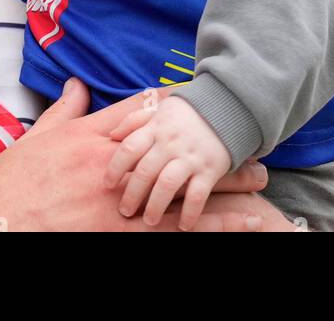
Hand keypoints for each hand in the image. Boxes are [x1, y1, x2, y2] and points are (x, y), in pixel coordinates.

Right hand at [0, 78, 276, 231]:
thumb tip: (78, 84)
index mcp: (91, 136)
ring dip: (223, 191)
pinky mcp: (118, 230)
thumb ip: (64, 110)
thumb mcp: (37, 137)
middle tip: (249, 148)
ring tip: (259, 190)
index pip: (141, 112)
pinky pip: (171, 229)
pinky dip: (204, 227)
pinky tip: (232, 228)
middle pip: (173, 150)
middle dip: (212, 149)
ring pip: (182, 190)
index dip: (172, 108)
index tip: (199, 106)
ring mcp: (118, 199)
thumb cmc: (13, 182)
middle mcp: (111, 163)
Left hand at [104, 94, 232, 229]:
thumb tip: (112, 135)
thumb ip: (134, 121)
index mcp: (155, 129)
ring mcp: (190, 156)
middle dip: (132, 194)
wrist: (226, 107)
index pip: (129, 148)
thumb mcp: (159, 110)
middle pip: (145, 171)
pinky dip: (190, 212)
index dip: (115, 167)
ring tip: (149, 221)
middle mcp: (170, 143)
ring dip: (156, 205)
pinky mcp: (210, 169)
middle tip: (124, 210)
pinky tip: (184, 226)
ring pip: (167, 184)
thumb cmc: (186, 112)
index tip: (108, 184)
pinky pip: (198, 195)